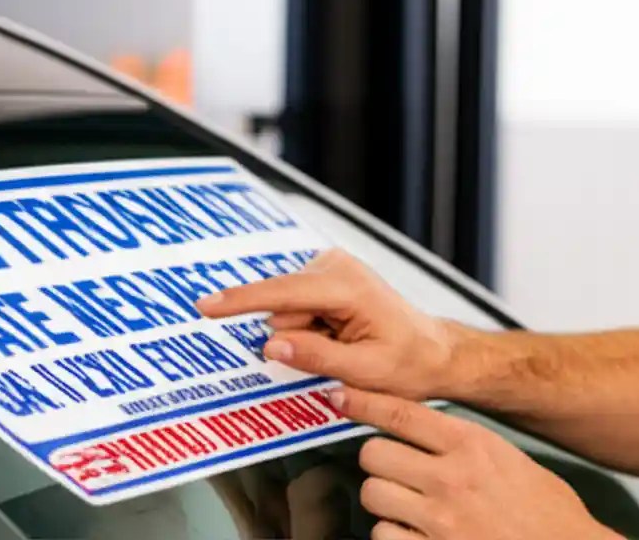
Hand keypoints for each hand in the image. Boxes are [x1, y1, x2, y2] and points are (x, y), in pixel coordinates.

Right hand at [196, 248, 457, 399]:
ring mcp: (330, 268)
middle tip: (342, 352)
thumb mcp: (363, 371)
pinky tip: (339, 337)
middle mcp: (336, 267)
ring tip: (345, 345)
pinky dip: (310, 329)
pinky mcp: (324, 277)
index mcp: (347, 287)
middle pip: (282, 309)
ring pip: (287, 312)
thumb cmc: (408, 363)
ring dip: (306, 336)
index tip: (205, 307)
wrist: (433, 351)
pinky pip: (295, 309)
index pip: (282, 294)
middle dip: (297, 339)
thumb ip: (315, 356)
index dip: (240, 302)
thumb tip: (271, 344)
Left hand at [337, 387, 622, 539]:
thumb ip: (465, 445)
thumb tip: (424, 433)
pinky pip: (383, 537)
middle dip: (377, 462)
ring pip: (373, 495)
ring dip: (384, 502)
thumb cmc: (548, 514)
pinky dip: (392, 536)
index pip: (401, 413)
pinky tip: (416, 535)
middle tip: (392, 470)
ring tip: (408, 508)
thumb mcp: (510, 460)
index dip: (363, 401)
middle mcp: (452, 478)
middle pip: (373, 454)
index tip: (341, 396)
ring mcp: (439, 520)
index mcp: (473, 445)